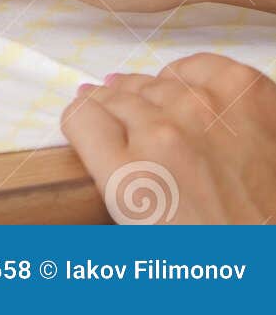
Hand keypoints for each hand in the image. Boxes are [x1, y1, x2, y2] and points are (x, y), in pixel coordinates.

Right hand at [63, 56, 275, 223]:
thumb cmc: (220, 258)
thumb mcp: (145, 236)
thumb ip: (111, 178)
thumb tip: (93, 124)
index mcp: (130, 180)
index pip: (79, 116)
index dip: (84, 123)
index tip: (93, 128)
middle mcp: (162, 136)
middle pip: (115, 96)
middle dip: (119, 114)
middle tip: (138, 138)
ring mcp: (206, 108)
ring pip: (154, 81)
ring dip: (154, 99)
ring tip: (168, 122)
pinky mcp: (245, 91)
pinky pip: (197, 66)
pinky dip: (193, 80)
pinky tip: (197, 99)